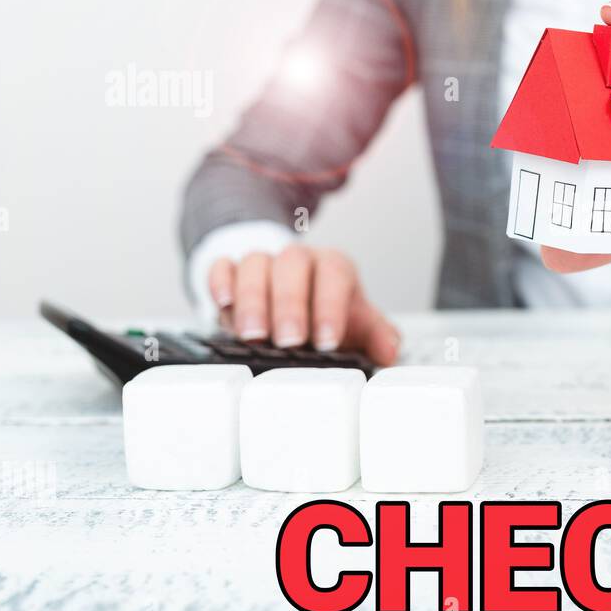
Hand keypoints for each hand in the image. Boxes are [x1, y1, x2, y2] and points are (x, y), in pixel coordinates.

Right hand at [207, 246, 399, 365]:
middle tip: (288, 341)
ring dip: (253, 299)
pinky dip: (220, 282)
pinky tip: (223, 304)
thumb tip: (390, 351)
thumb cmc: (326, 311)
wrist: (295, 295)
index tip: (326, 341)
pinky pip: (222, 266)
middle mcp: (298, 259)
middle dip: (289, 305)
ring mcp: (263, 263)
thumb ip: (377, 335)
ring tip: (253, 334)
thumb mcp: (356, 322)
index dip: (330, 307)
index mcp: (333, 267)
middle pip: (292, 266)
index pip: (334, 274)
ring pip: (255, 264)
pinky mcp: (232, 273)